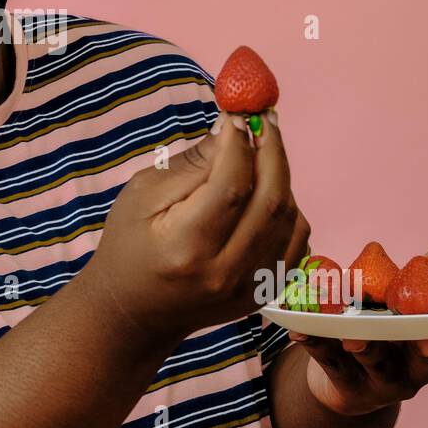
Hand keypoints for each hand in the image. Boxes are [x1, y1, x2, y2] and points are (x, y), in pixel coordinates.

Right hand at [83, 111, 309, 347]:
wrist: (133, 310)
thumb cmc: (129, 245)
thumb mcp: (143, 194)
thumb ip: (193, 164)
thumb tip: (233, 129)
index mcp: (186, 247)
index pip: (231, 186)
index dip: (241, 145)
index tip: (239, 116)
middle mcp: (224, 272)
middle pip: (271, 201)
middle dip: (272, 150)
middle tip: (266, 120)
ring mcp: (249, 288)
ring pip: (290, 218)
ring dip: (280, 178)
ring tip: (258, 157)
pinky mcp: (264, 293)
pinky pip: (298, 242)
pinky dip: (289, 210)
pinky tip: (265, 195)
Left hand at [289, 221, 427, 416]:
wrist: (346, 376)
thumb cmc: (392, 322)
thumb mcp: (420, 290)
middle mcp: (418, 362)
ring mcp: (383, 374)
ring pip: (378, 358)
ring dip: (368, 346)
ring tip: (357, 335)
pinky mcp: (345, 379)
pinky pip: (328, 361)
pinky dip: (316, 346)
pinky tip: (301, 332)